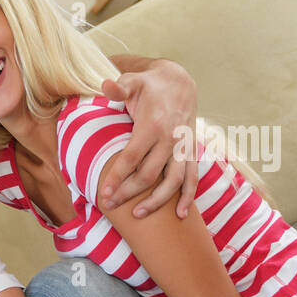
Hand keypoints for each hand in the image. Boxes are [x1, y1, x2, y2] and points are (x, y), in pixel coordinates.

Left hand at [99, 61, 198, 218]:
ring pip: (173, 181)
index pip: (131, 158)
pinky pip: (192, 178)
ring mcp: (183, 147)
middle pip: (148, 174)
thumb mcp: (133, 81)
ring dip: (156, 200)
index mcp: (153, 125)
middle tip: (110, 206)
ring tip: (137, 214)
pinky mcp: (192, 151)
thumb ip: (119, 87)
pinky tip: (179, 214)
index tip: (103, 194)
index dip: (116, 177)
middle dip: (128, 192)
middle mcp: (170, 139)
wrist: (179, 82)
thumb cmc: (149, 86)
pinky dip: (188, 196)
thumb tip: (105, 84)